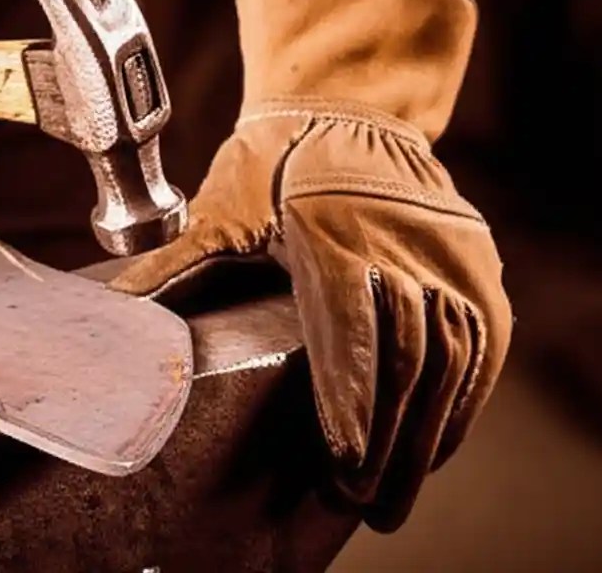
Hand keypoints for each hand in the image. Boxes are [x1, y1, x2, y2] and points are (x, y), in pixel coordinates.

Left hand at [111, 0, 512, 530]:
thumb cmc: (273, 155)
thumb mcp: (219, 203)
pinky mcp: (471, 257)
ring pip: (451, 357)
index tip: (345, 457)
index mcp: (329, 235)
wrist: (346, 103)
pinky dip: (466, 395)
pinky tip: (439, 435)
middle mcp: (397, 244)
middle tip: (362, 498)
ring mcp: (442, 250)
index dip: (350, 401)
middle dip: (386, 440)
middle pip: (405, 360)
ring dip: (428, 429)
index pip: (348, 332)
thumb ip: (176, 259)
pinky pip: (484, 338)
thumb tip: (117, 302)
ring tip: (397, 486)